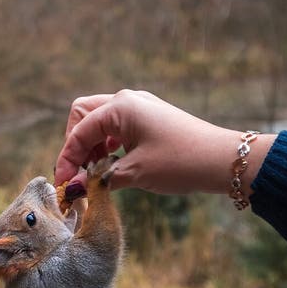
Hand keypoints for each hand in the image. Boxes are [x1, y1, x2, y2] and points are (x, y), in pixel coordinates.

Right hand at [54, 90, 274, 197]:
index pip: (78, 132)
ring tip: (95, 174)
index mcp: (120, 107)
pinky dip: (108, 146)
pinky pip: (117, 128)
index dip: (67, 159)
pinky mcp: (149, 120)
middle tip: (79, 174)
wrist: (222, 160)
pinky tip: (112, 166)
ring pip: (100, 121)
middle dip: (75, 145)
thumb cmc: (179, 162)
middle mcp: (127, 101)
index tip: (64, 184)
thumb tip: (77, 186)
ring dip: (92, 147)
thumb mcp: (134, 173)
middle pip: (83, 116)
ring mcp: (140, 108)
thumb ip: (100, 177)